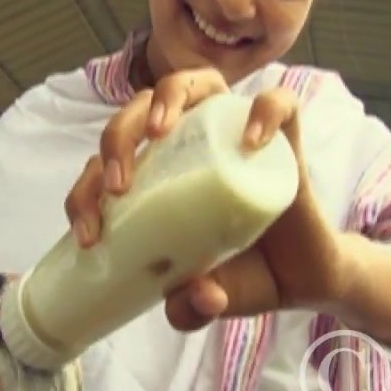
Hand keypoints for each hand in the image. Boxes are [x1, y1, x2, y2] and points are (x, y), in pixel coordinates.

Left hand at [63, 66, 349, 330]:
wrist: (304, 281)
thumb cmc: (245, 275)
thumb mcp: (205, 300)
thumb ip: (190, 307)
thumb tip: (193, 296)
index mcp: (160, 173)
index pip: (110, 161)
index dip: (86, 189)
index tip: (90, 233)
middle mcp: (192, 141)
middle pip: (142, 109)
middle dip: (116, 137)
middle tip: (117, 186)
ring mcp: (236, 132)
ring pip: (195, 84)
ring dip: (168, 99)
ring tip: (161, 133)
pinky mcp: (285, 138)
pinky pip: (277, 104)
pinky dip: (262, 111)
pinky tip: (250, 140)